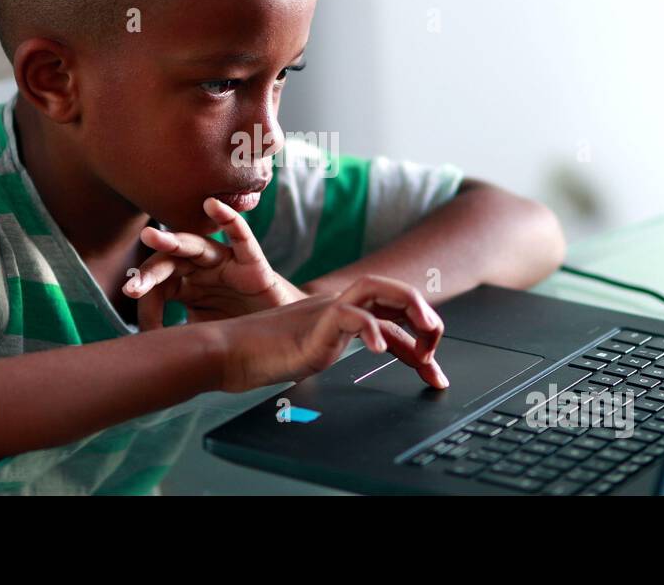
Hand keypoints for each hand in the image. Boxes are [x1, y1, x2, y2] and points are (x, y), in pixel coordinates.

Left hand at [124, 196, 307, 329]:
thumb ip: (179, 339)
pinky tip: (212, 205)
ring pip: (196, 246)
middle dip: (148, 273)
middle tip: (131, 288)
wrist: (279, 337)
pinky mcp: (252, 262)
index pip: (158, 287)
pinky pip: (241, 236)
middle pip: (169, 262)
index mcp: (186, 287)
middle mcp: (201, 270)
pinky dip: (228, 219)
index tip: (145, 330)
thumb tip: (148, 351)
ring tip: (150, 236)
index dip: (148, 305)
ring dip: (173, 240)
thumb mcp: (203, 337)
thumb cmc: (239, 332)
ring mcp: (225, 263)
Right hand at [208, 274, 449, 392]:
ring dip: (412, 312)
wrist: (228, 352)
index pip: (392, 316)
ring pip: (379, 292)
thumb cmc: (264, 354)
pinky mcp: (316, 324)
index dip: (420, 340)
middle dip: (425, 318)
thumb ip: (343, 348)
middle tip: (435, 352)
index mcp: (341, 313)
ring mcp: (328, 311)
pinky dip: (372, 331)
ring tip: (427, 344)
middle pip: (394, 294)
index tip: (433, 372)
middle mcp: (339, 306)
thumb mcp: (319, 353)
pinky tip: (382, 350)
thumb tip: (376, 355)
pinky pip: (351, 317)